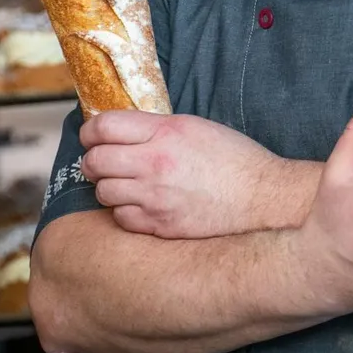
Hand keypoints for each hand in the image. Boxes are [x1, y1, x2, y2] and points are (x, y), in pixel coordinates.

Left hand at [79, 110, 291, 238]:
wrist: (262, 198)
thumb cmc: (234, 159)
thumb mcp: (195, 127)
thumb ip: (156, 128)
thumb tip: (120, 130)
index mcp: (165, 132)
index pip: (103, 127)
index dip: (90, 131)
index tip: (93, 135)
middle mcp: (155, 164)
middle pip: (95, 161)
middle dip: (93, 160)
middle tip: (103, 161)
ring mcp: (155, 198)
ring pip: (103, 192)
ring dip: (108, 186)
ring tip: (125, 183)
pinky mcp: (160, 225)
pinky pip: (121, 218)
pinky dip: (125, 211)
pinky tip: (141, 204)